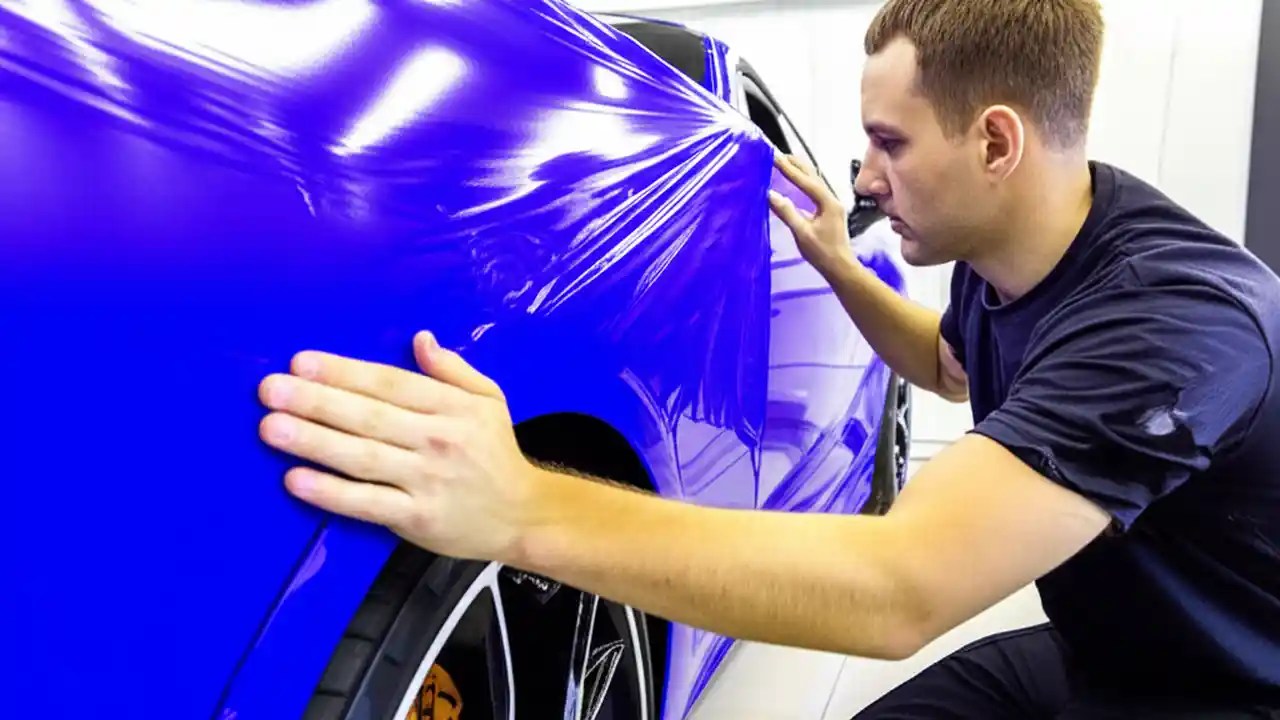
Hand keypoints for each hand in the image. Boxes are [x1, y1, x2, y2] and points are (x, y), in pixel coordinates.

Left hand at [257, 331, 536, 563]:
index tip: (301, 362)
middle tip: (270, 389)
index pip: (389, 384)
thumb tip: (420, 338)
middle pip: (368, 416)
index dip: (344, 372)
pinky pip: (366, 502)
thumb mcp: (488, 399)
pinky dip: (330, 492)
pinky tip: (296, 479)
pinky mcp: (417, 518)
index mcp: (450, 406)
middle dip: (315, 401)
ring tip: (271, 428)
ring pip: (361, 457)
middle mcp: (437, 439)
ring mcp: (426, 480)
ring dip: (313, 441)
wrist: (524, 513)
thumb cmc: (496, 453)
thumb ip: (452, 369)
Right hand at [768, 151, 853, 272]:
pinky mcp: (828, 210)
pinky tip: (796, 181)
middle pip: (813, 175)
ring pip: (815, 181)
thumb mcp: (802, 233)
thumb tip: (770, 194)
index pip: (806, 181)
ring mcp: (831, 204)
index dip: (789, 169)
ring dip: (800, 170)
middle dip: (796, 163)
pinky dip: (803, 181)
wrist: (840, 268)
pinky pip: (814, 189)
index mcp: (827, 203)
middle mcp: (831, 199)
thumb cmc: (822, 253)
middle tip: (778, 153)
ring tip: (785, 161)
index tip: (774, 157)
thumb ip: (787, 212)